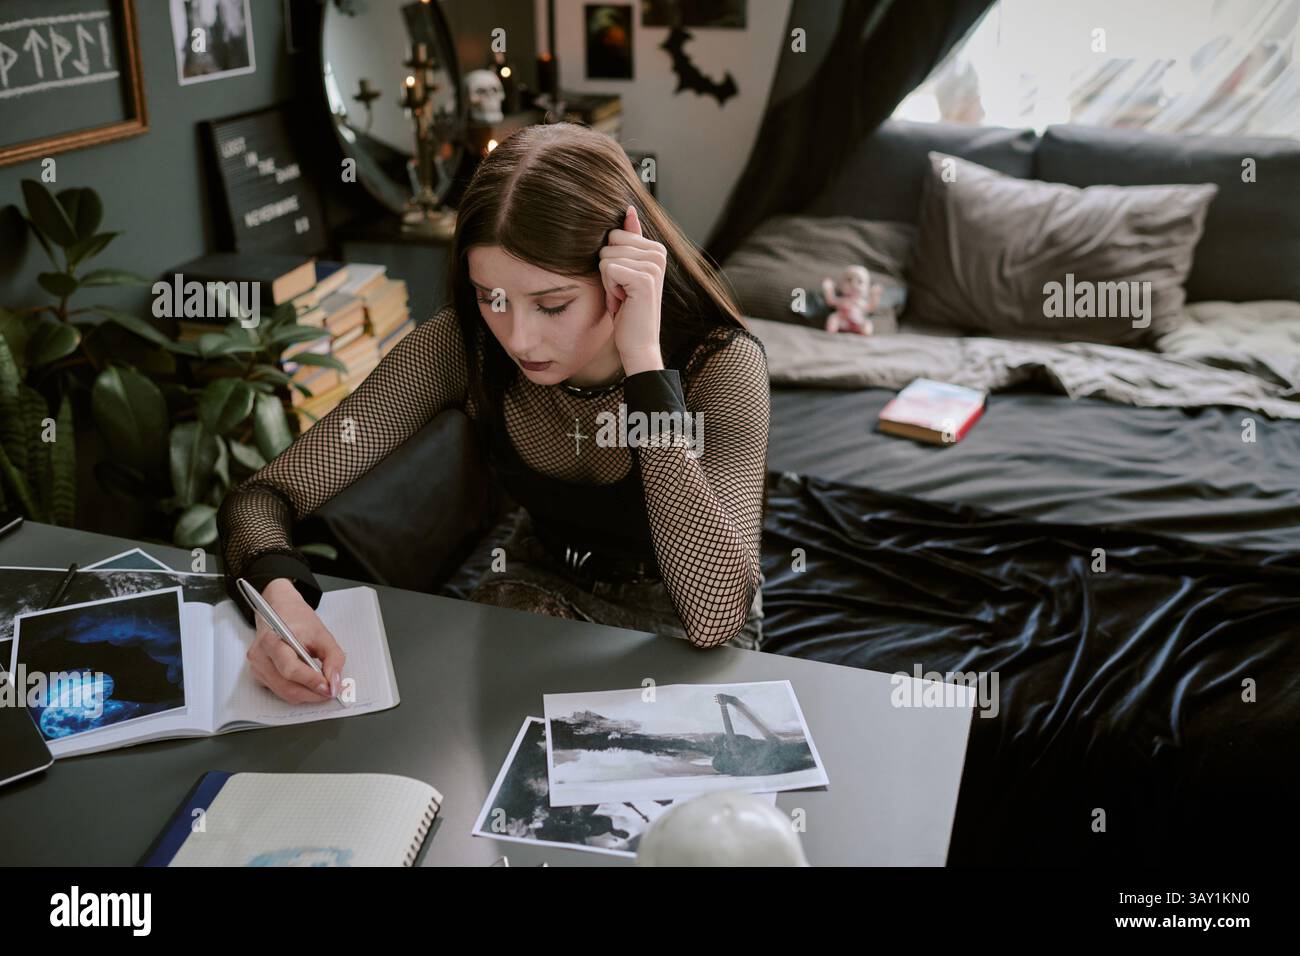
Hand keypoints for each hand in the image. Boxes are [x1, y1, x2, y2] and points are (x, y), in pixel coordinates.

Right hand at [246, 578, 346, 703]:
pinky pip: (279, 691)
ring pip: (283, 693)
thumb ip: (333, 658)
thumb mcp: (322, 634)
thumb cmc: (297, 619)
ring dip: (306, 695)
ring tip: (322, 687)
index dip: (311, 681)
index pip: (291, 669)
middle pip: (286, 686)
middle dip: (312, 693)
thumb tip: (334, 683)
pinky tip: (308, 684)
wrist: (279, 610)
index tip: (329, 686)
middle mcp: (260, 656)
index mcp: (273, 640)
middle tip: (330, 691)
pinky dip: (297, 691)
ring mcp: (257, 667)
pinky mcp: (259, 675)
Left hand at [599, 204, 666, 374]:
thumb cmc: (628, 309)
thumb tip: (628, 208)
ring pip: (606, 258)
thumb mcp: (626, 270)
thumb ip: (630, 239)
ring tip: (624, 297)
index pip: (614, 234)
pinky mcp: (644, 279)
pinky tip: (624, 302)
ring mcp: (653, 265)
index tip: (624, 281)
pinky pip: (607, 270)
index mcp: (656, 248)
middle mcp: (659, 254)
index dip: (611, 260)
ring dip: (608, 282)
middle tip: (623, 291)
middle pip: (608, 243)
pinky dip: (609, 289)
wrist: (638, 343)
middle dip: (608, 271)